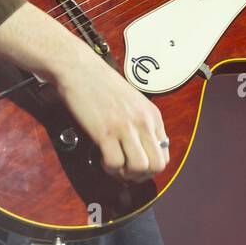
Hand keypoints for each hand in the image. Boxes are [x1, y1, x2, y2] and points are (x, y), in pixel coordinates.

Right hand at [53, 46, 169, 183]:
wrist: (80, 68)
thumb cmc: (102, 84)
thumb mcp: (133, 101)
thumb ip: (141, 122)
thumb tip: (142, 149)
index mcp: (152, 115)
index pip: (165, 154)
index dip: (150, 166)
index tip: (135, 165)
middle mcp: (143, 122)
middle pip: (157, 165)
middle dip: (141, 175)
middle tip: (125, 170)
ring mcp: (125, 127)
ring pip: (139, 168)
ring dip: (125, 174)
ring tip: (114, 164)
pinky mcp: (105, 132)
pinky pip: (115, 164)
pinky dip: (108, 168)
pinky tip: (102, 157)